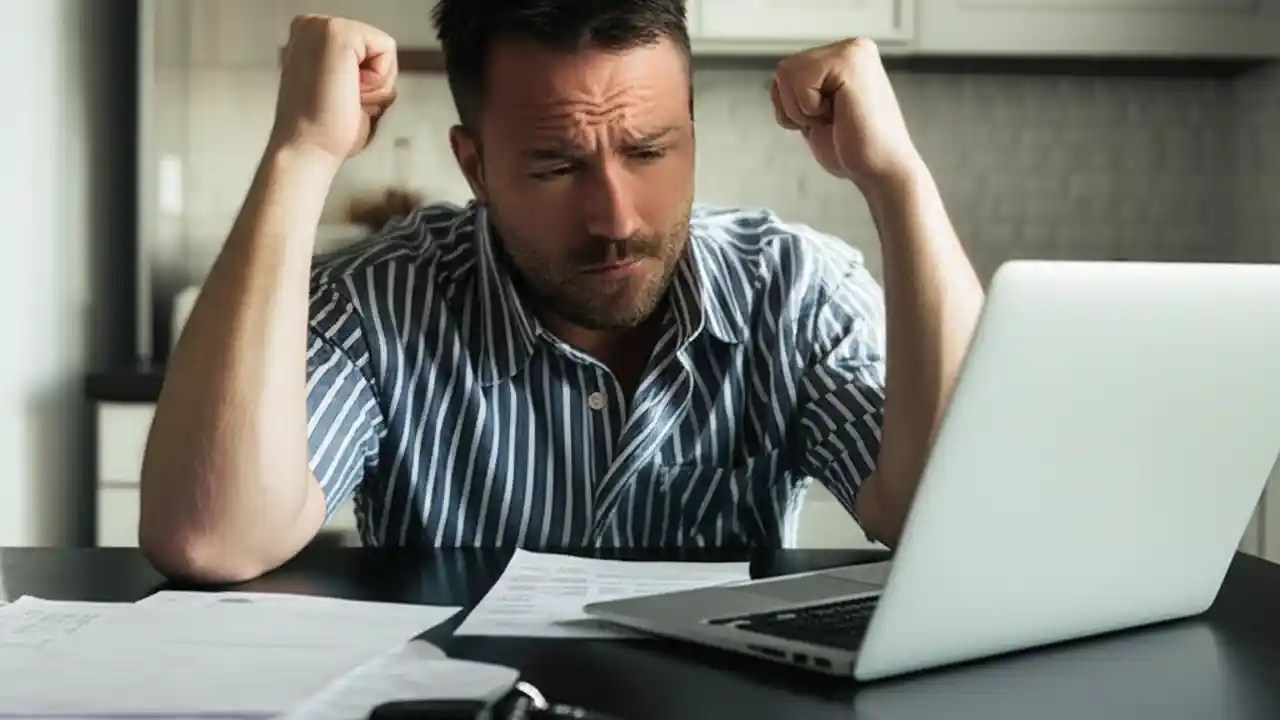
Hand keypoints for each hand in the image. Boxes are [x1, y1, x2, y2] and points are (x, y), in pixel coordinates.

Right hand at [268, 15, 398, 166]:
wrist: (306, 150)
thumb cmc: (324, 131)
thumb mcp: (342, 88)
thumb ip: (355, 67)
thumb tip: (372, 69)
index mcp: (310, 36)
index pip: (368, 49)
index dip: (367, 82)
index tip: (338, 99)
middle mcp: (312, 25)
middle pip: (378, 48)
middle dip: (373, 83)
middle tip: (342, 101)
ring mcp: (321, 26)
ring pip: (383, 50)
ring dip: (375, 85)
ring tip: (344, 98)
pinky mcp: (336, 33)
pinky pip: (387, 50)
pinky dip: (379, 81)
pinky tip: (351, 93)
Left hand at [772, 38, 921, 188]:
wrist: (882, 171)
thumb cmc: (852, 148)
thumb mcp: (815, 112)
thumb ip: (800, 87)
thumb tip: (781, 72)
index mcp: (845, 56)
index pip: (787, 72)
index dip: (793, 107)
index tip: (829, 120)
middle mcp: (852, 47)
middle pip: (783, 70)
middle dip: (796, 107)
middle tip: (833, 121)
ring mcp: (852, 51)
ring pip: (786, 74)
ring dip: (803, 110)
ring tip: (836, 118)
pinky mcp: (849, 62)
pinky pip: (798, 83)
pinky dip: (809, 109)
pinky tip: (839, 115)